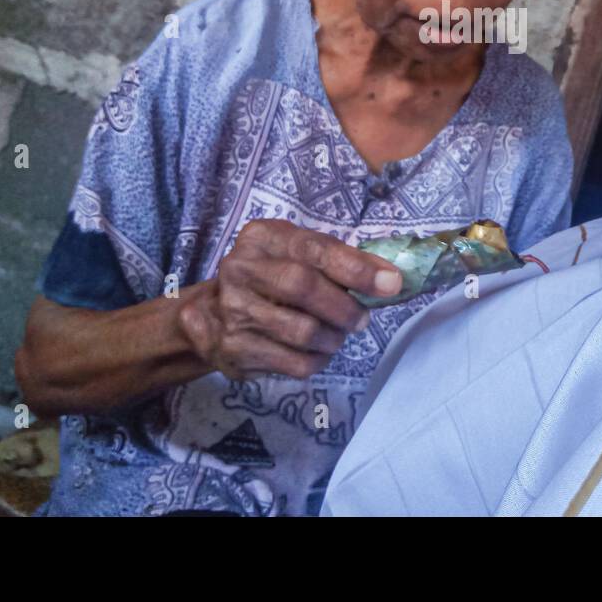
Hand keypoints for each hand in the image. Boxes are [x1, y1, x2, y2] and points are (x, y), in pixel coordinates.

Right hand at [177, 219, 403, 379]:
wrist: (210, 317)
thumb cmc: (269, 278)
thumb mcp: (298, 254)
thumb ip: (340, 260)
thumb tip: (390, 277)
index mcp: (262, 238)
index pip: (314, 249)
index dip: (355, 267)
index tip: (391, 283)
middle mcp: (241, 269)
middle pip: (304, 288)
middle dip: (344, 307)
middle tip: (361, 319)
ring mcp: (234, 311)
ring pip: (302, 331)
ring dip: (333, 337)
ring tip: (338, 334)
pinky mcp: (236, 350)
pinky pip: (294, 363)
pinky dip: (318, 360)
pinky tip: (318, 351)